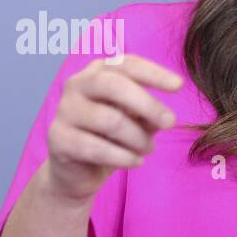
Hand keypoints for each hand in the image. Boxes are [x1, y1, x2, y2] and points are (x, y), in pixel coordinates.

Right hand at [43, 54, 183, 202]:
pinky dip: (123, 157)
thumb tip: (164, 116)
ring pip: (109, 120)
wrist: (77, 173)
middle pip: (114, 85)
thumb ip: (148, 112)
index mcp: (96, 72)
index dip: (153, 72)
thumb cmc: (110, 139)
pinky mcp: (57, 138)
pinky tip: (136, 162)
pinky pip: (96, 148)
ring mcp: (64, 111)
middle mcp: (76, 85)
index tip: (179, 86)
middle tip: (170, 122)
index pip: (125, 64)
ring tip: (149, 149)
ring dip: (137, 138)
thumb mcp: (135, 121)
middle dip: (147, 104)